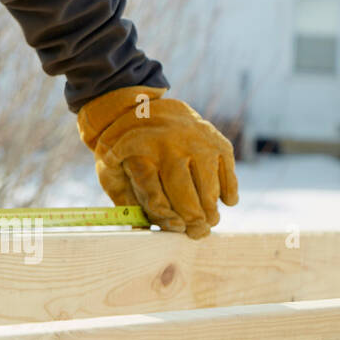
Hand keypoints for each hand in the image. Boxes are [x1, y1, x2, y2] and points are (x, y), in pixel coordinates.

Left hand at [77, 85, 238, 238]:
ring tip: (207, 220)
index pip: (157, 199)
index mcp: (140, 154)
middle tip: (195, 232)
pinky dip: (228, 193)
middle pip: (187, 199)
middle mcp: (171, 148)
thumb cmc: (127, 146)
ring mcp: (198, 144)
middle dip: (193, 223)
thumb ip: (122, 197)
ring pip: (210, 192)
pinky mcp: (219, 143)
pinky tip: (224, 201)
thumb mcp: (110, 166)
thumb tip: (140, 232)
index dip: (167, 220)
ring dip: (211, 213)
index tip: (175, 227)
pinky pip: (229, 176)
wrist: (146, 106)